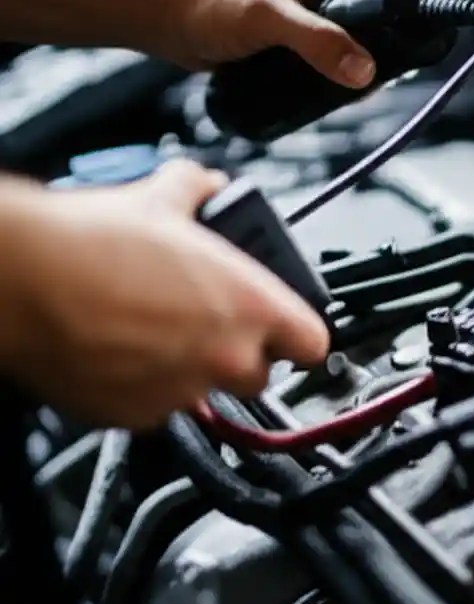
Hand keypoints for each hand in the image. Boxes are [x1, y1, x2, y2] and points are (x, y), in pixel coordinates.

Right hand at [0, 161, 329, 428]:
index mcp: (252, 307)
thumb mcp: (161, 197)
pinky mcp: (135, 419)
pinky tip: (117, 353)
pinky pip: (155, 409)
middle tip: (206, 324)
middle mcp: (227, 358)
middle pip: (261, 375)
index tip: (285, 327)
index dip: (299, 333)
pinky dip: (143, 388)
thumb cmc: (90, 242)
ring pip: (205, 394)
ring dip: (188, 371)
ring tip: (150, 333)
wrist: (20, 280)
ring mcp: (182, 393)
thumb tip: (204, 185)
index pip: (315, 343)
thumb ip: (199, 191)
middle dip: (240, 354)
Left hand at [157, 0, 382, 87]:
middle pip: (372, 14)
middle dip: (375, 46)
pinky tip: (324, 87)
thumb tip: (363, 70)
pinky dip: (329, 72)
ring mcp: (307, 7)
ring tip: (347, 85)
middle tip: (370, 74)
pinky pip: (326, 53)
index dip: (400, 7)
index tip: (407, 40)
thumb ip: (318, 42)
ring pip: (351, 38)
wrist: (160, 15)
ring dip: (351, 64)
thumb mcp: (267, 17)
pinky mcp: (294, 32)